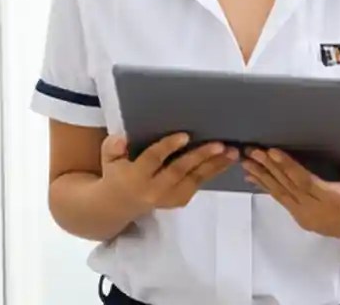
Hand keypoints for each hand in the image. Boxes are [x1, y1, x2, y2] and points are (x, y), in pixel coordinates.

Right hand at [99, 133, 237, 214]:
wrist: (119, 205)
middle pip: (179, 172)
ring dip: (215, 166)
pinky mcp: (179, 200)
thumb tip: (121, 139)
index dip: (168, 148)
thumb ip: (112, 148)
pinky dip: (212, 173)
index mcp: (135, 177)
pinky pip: (197, 185)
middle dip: (200, 157)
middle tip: (220, 145)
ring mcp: (169, 198)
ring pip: (194, 180)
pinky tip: (225, 161)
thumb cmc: (115, 173)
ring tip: (232, 153)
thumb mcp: (107, 159)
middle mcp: (154, 190)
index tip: (184, 136)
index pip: (152, 160)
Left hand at [243, 147, 339, 240]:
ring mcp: (309, 218)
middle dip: (268, 167)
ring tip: (246, 163)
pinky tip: (254, 177)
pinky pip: (282, 201)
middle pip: (288, 187)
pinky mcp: (303, 220)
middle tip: (252, 151)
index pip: (306, 181)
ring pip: (281, 195)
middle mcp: (318, 211)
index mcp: (336, 199)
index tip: (272, 152)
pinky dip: (267, 188)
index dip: (288, 166)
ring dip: (262, 177)